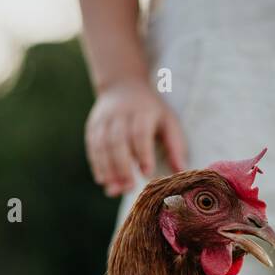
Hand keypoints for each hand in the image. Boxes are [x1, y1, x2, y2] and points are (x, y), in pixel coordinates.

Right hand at [85, 80, 187, 195]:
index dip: (143, 153)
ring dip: (108, 169)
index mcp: (143, 111)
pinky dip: (96, 164)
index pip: (140, 133)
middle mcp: (121, 114)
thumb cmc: (151, 110)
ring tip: (114, 190)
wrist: (123, 85)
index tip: (147, 173)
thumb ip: (175, 146)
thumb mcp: (168, 121)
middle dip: (122, 167)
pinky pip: (92, 147)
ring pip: (102, 146)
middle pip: (118, 141)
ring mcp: (104, 119)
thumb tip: (182, 171)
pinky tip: (102, 180)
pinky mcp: (93, 125)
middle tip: (129, 187)